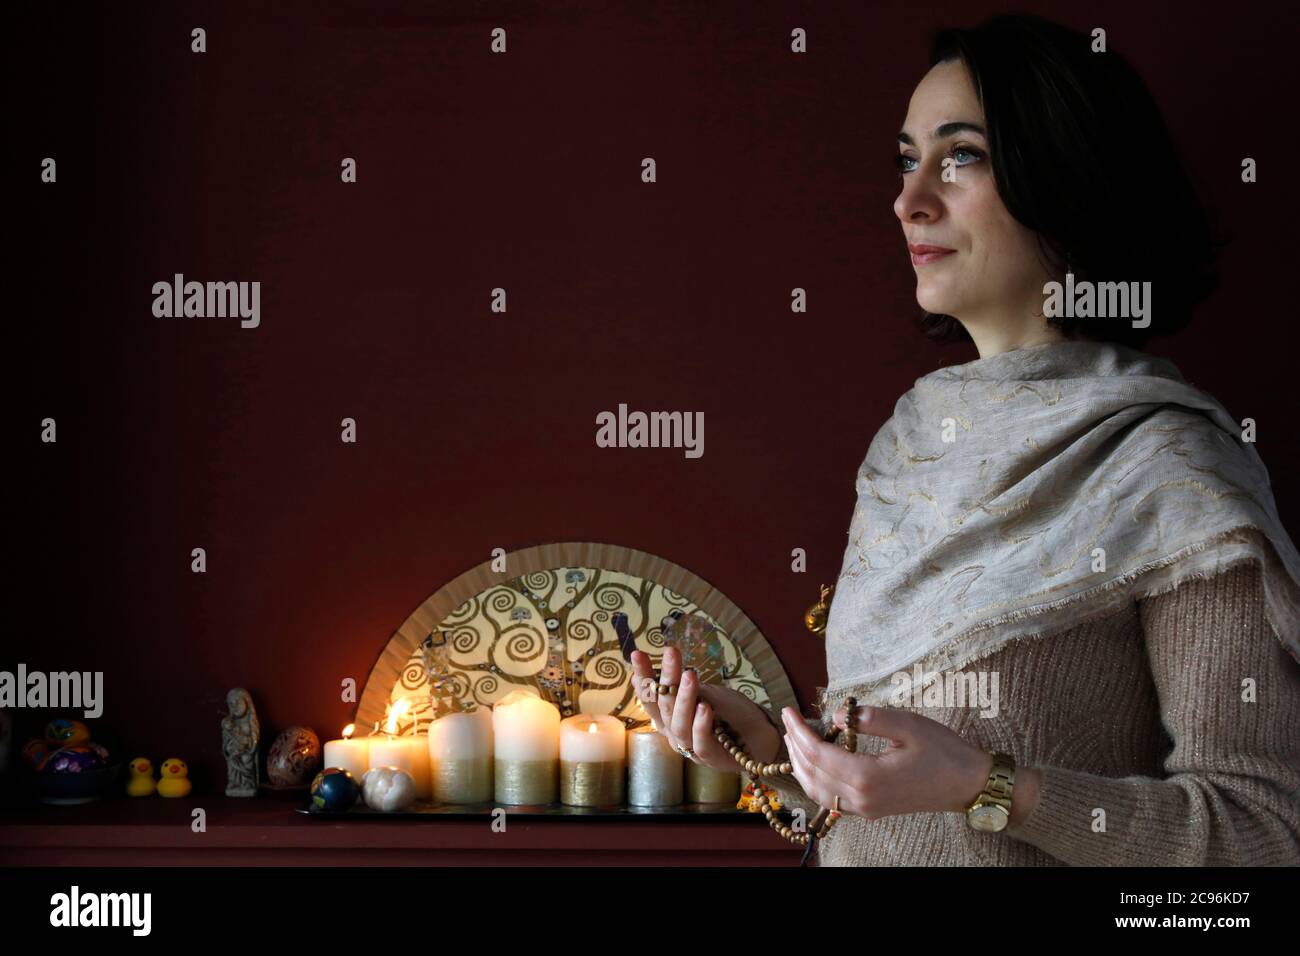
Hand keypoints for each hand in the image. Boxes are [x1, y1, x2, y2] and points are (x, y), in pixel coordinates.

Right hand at [630, 647, 780, 772]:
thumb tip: (667, 664)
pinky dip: (701, 724)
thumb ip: (686, 685)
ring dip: (684, 699)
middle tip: (671, 653)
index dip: (643, 677)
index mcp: (669, 718)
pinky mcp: (710, 758)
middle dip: (667, 677)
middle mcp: (675, 734)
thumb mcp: (707, 692)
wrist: (762, 736)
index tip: (637, 654)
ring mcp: (691, 748)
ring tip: (690, 675)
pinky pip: (701, 743)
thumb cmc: (730, 713)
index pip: (651, 697)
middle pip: (665, 706)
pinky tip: (705, 707)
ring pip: (680, 724)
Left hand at [781, 703, 994, 819]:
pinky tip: (813, 764)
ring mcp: (866, 808)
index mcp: (868, 777)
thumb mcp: (908, 724)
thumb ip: (869, 719)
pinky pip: (831, 800)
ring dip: (801, 766)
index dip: (800, 732)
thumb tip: (835, 715)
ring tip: (794, 740)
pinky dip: (815, 781)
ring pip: (818, 792)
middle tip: (788, 721)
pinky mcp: (871, 810)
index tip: (788, 711)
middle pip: (813, 774)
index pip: (819, 754)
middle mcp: (862, 798)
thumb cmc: (943, 752)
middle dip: (795, 747)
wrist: (968, 785)